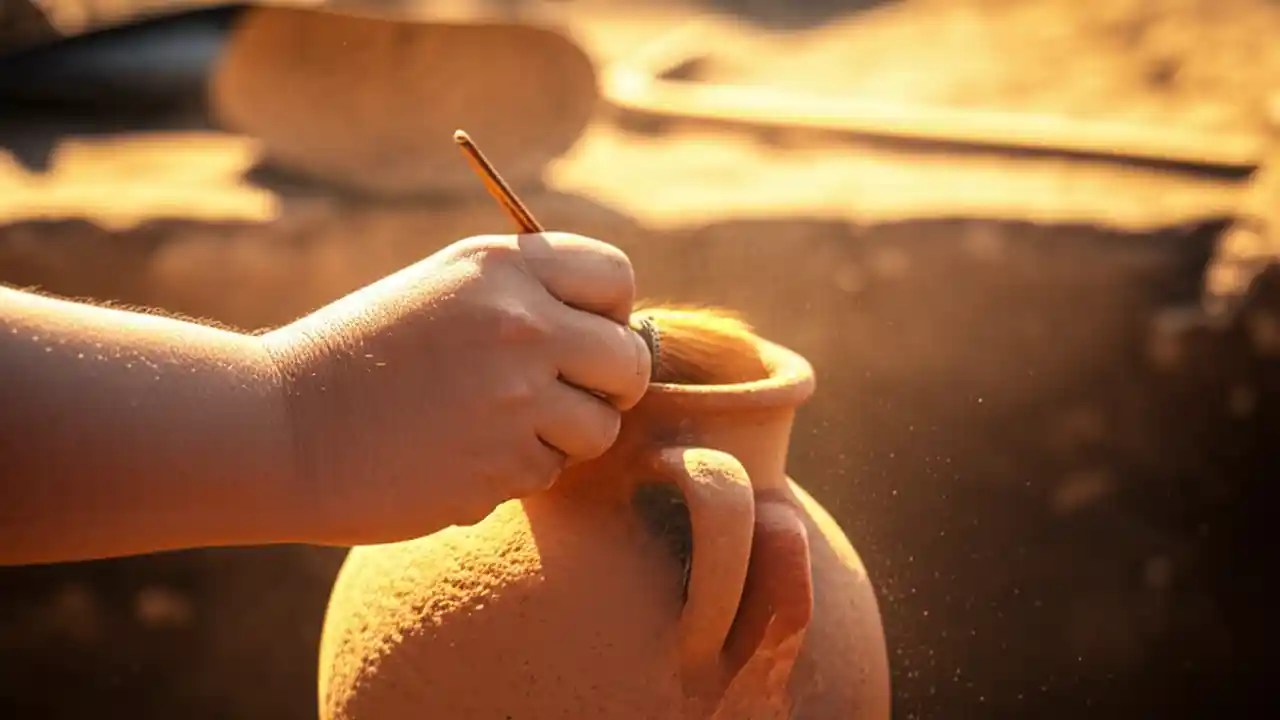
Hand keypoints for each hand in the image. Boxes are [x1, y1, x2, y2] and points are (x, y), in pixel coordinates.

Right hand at [262, 232, 650, 544]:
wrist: (280, 426)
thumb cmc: (362, 357)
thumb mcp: (442, 290)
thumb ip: (525, 297)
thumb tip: (617, 331)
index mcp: (502, 265)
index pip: (616, 275)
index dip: (612, 311)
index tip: (587, 334)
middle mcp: (520, 322)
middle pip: (629, 360)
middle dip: (609, 385)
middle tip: (567, 395)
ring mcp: (515, 396)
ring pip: (600, 427)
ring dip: (562, 437)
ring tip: (495, 426)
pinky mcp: (502, 462)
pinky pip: (549, 472)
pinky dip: (514, 472)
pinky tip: (458, 456)